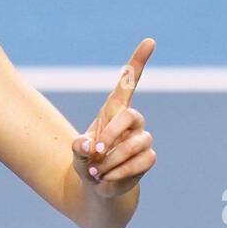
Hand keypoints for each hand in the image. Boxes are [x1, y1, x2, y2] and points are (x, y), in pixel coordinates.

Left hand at [72, 38, 157, 197]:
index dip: (138, 62)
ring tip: (97, 171)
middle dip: (111, 135)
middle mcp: (131, 121)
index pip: (128, 82)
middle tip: (94, 152)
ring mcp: (142, 139)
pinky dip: (121, 172)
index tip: (149, 41)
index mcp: (113, 110)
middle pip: (130, 117)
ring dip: (112, 160)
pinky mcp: (148, 158)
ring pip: (136, 143)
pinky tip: (107, 179)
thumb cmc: (86, 161)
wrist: (96, 185)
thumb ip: (79, 147)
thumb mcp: (76, 152)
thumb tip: (88, 146)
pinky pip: (141, 162)